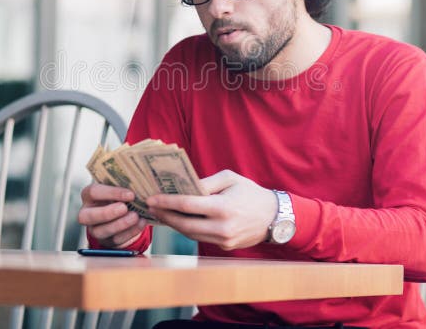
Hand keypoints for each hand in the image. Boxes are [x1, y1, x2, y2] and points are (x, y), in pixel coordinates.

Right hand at [77, 183, 147, 247]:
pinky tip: (140, 223)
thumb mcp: (118, 188)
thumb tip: (137, 186)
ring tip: (135, 217)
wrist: (123, 212)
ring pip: (100, 231)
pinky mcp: (106, 241)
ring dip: (120, 225)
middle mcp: (87, 213)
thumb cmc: (119, 195)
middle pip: (87, 216)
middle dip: (107, 213)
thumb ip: (123, 186)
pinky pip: (115, 240)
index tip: (130, 194)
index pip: (93, 192)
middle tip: (124, 208)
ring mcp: (95, 229)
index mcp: (88, 195)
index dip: (111, 193)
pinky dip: (130, 232)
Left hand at [146, 170, 276, 250]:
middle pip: (184, 223)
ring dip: (173, 224)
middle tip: (151, 207)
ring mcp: (223, 240)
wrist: (275, 217)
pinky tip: (178, 221)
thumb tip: (184, 187)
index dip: (167, 202)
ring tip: (161, 213)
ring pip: (190, 234)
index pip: (188, 205)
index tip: (152, 198)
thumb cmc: (251, 193)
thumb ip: (207, 182)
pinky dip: (187, 229)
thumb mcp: (230, 179)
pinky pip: (200, 238)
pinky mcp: (225, 246)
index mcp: (224, 207)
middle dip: (165, 215)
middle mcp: (222, 227)